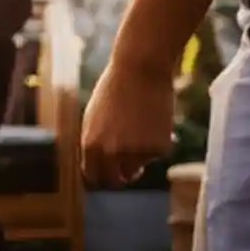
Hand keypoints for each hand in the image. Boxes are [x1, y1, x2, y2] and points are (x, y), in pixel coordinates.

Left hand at [81, 56, 176, 186]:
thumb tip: (99, 165)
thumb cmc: (114, 89)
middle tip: (130, 171)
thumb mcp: (93, 118)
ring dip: (141, 154)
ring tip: (142, 124)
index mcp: (90, 146)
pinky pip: (157, 154)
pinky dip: (158, 142)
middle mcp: (111, 154)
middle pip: (117, 181)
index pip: (93, 176)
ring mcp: (136, 153)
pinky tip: (156, 120)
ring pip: (140, 166)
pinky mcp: (159, 149)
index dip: (101, 176)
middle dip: (122, 177)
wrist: (140, 69)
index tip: (108, 174)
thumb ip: (94, 143)